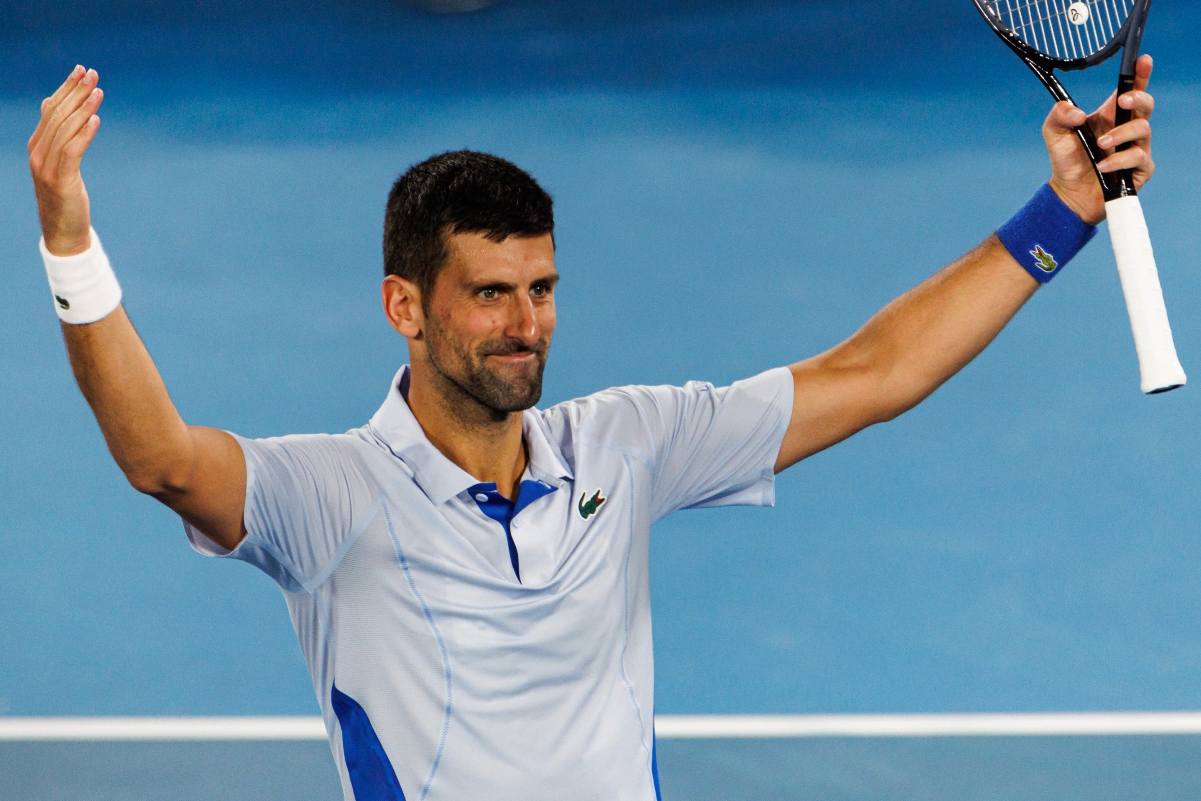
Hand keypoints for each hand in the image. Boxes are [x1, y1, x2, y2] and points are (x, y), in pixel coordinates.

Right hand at [28, 66, 103, 256]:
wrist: (63, 232)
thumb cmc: (65, 196)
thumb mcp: (59, 162)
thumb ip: (57, 136)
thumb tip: (56, 104)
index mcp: (37, 145)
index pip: (51, 109)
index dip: (66, 88)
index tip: (81, 70)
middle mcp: (38, 153)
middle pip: (58, 115)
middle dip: (76, 92)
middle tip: (92, 73)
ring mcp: (46, 167)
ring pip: (65, 130)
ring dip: (83, 108)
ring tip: (99, 92)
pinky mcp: (61, 181)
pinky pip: (72, 152)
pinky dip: (84, 134)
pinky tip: (97, 120)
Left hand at [1043, 54, 1154, 225]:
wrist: (1069, 193)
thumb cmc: (1067, 160)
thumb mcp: (1054, 133)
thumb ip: (1059, 115)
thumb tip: (1077, 112)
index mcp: (1109, 115)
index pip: (1130, 89)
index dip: (1139, 74)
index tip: (1143, 60)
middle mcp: (1126, 128)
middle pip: (1145, 104)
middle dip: (1137, 98)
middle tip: (1121, 102)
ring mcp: (1136, 147)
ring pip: (1143, 130)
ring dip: (1121, 134)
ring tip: (1100, 145)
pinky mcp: (1140, 169)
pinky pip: (1138, 158)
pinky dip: (1119, 161)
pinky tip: (1102, 166)